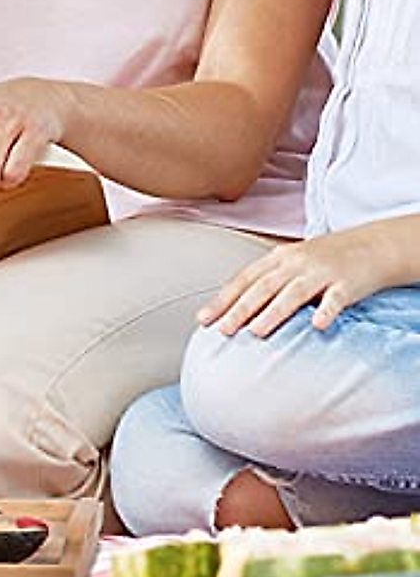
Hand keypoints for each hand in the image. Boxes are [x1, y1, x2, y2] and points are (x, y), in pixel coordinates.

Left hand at [198, 230, 387, 337]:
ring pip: (293, 293)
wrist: (372, 245)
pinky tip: (316, 325)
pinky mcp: (348, 283)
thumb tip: (236, 311)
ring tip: (256, 332)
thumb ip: (268, 283)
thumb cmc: (325, 259)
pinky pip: (336, 299)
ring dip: (274, 312)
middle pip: (263, 287)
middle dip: (240, 309)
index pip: (244, 280)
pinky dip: (326, 311)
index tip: (203, 319)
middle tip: (223, 330)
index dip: (223, 299)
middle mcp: (295, 263)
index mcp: (278, 259)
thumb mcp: (292, 264)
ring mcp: (321, 272)